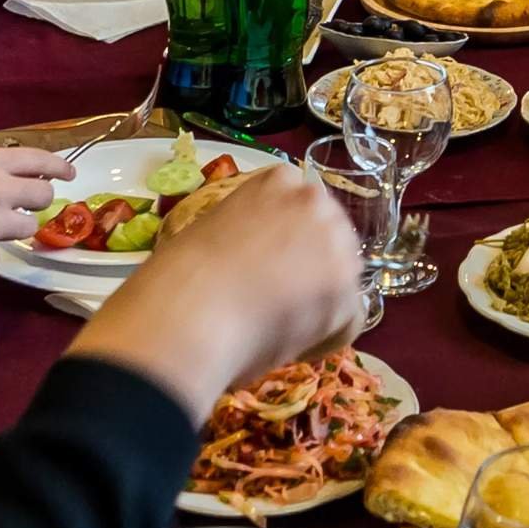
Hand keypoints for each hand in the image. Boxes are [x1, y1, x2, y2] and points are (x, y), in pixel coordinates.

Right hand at [66, 167, 366, 419]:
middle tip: (279, 297)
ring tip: (280, 324)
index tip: (266, 264)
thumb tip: (260, 261)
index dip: (287, 241)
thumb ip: (250, 232)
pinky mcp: (346, 291)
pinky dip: (323, 339)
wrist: (190, 311)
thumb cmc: (181, 275)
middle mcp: (315, 202)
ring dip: (320, 301)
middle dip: (311, 266)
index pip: (302, 207)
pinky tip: (290, 345)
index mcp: (278, 181)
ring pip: (342, 277)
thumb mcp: (214, 229)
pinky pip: (347, 320)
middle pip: (329, 237)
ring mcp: (336, 245)